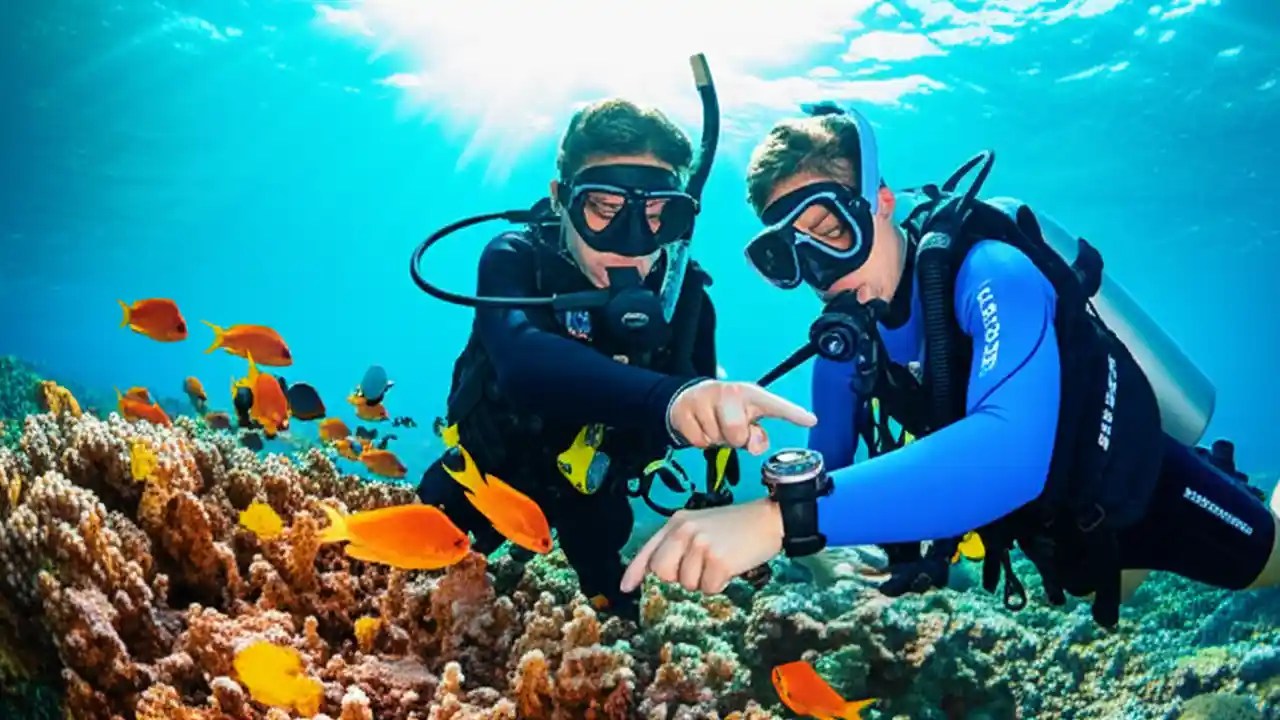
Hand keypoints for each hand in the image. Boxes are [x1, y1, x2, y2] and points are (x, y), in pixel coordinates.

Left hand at [620, 498, 783, 593]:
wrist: (768, 519)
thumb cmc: (736, 526)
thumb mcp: (701, 526)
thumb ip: (679, 544)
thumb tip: (662, 575)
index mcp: (677, 522)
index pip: (648, 549)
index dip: (635, 571)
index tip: (626, 587)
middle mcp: (684, 531)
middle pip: (662, 572)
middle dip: (678, 579)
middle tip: (699, 569)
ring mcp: (700, 545)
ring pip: (688, 584)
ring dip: (704, 581)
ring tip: (720, 562)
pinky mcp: (717, 559)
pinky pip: (708, 588)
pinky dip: (719, 584)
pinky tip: (730, 568)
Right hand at [668, 381, 816, 454]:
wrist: (688, 399)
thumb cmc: (725, 412)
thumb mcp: (745, 422)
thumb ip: (756, 437)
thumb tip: (755, 446)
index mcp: (751, 395)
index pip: (774, 405)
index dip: (793, 414)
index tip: (811, 420)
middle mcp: (729, 392)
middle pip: (737, 433)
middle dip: (734, 440)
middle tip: (729, 431)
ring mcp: (705, 398)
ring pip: (715, 439)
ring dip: (715, 440)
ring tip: (714, 426)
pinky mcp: (685, 408)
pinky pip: (698, 441)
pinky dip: (699, 441)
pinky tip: (700, 427)